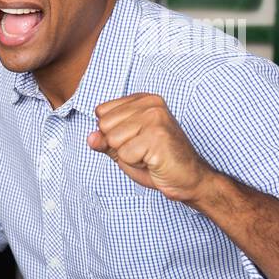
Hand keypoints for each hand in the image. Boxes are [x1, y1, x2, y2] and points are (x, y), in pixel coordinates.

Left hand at [87, 93, 212, 203]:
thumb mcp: (123, 149)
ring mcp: (155, 118)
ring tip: (148, 154)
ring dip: (127, 155)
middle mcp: (151, 104)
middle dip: (118, 145)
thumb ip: (105, 141)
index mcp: (143, 100)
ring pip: (113, 139)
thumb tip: (91, 137)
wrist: (187, 178)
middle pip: (104, 125)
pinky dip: (135, 163)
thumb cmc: (156, 162)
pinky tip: (153, 160)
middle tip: (143, 150)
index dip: (112, 134)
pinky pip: (124, 154)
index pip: (101, 112)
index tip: (135, 140)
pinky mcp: (158, 136)